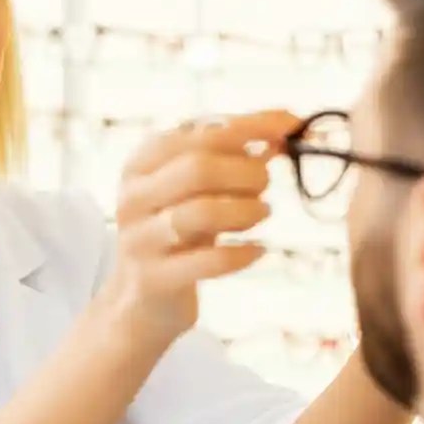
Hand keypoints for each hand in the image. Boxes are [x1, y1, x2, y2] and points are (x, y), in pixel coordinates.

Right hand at [99, 110, 300, 346]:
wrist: (143, 300)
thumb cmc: (180, 231)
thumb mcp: (198, 188)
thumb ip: (236, 151)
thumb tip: (289, 123)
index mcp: (141, 163)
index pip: (200, 133)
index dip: (250, 129)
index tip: (288, 131)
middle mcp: (134, 197)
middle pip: (197, 168)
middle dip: (245, 173)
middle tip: (266, 184)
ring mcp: (139, 239)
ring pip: (202, 212)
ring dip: (246, 210)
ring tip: (263, 213)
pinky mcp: (154, 279)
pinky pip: (208, 261)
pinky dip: (242, 253)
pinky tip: (258, 250)